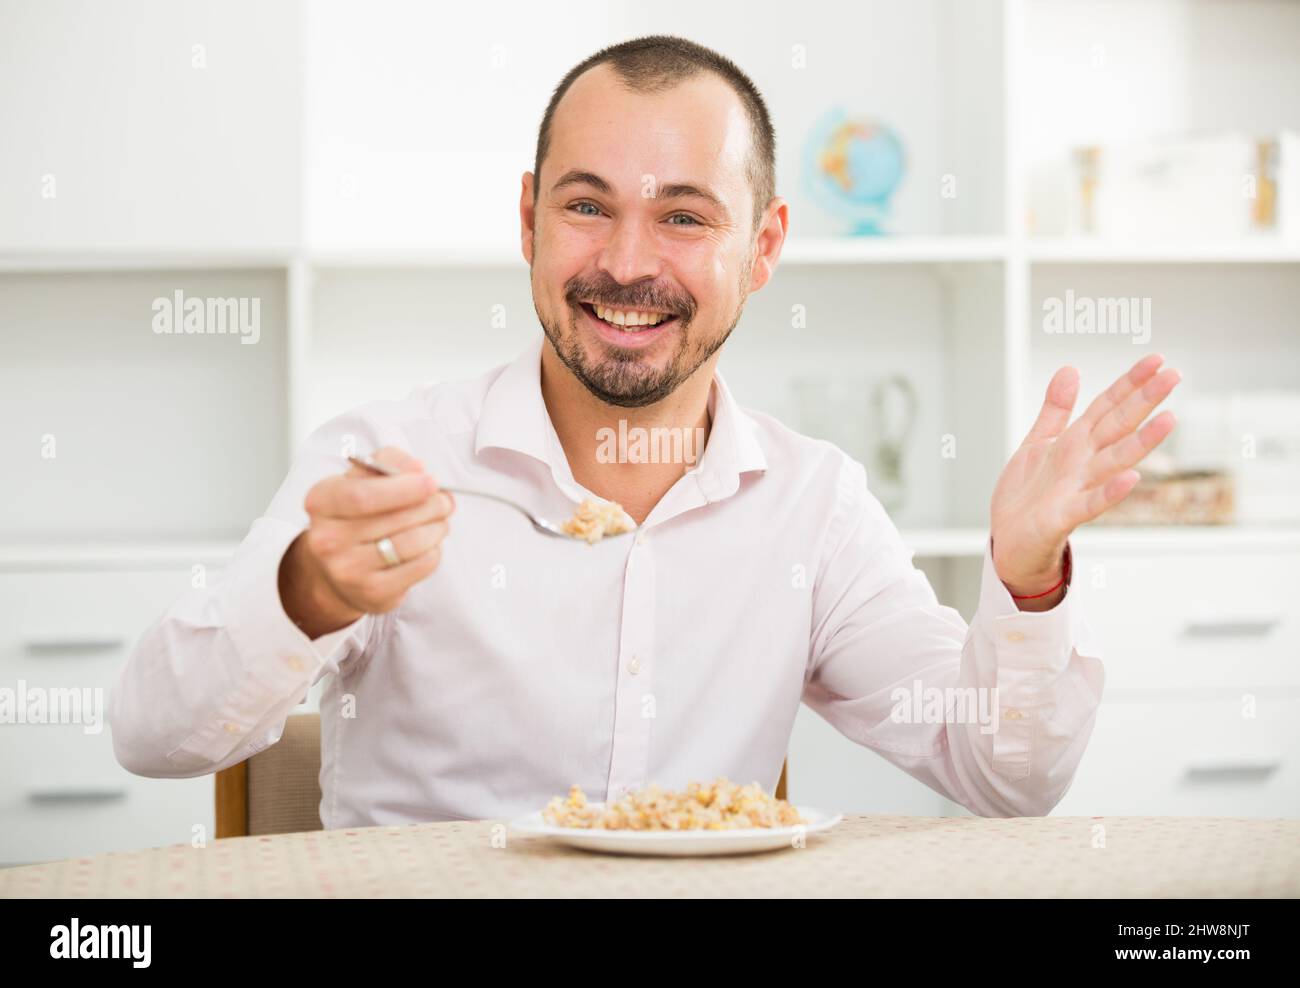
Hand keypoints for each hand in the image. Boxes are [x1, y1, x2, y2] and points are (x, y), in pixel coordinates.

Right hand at [279, 446, 455, 637]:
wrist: (337, 570)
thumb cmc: (357, 516)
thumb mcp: (362, 479)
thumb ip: (389, 462)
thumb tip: (416, 469)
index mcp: (322, 502)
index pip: (363, 495)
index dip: (404, 488)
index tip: (431, 482)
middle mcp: (328, 539)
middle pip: (396, 518)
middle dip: (431, 505)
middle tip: (444, 501)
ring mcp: (348, 570)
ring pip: (412, 542)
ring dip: (437, 527)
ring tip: (439, 521)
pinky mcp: (372, 592)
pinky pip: (421, 565)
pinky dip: (434, 550)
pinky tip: (427, 545)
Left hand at [990, 354, 1179, 595]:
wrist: (1011, 540)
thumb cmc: (1028, 494)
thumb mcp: (1037, 443)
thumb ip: (1056, 410)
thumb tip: (1070, 370)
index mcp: (1076, 442)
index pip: (1107, 406)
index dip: (1129, 382)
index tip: (1157, 359)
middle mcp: (1084, 462)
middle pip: (1117, 426)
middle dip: (1144, 401)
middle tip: (1175, 375)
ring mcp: (1078, 488)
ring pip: (1114, 461)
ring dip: (1142, 442)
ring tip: (1169, 419)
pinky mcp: (1065, 516)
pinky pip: (1092, 503)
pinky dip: (1110, 492)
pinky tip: (1132, 479)